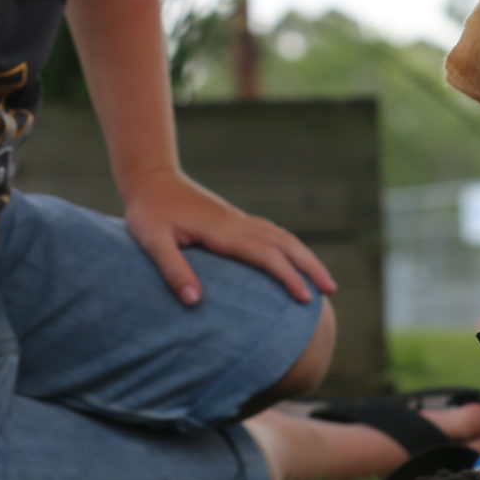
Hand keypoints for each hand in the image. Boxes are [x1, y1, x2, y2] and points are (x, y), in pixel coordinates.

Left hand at [122, 167, 336, 305]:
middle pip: (285, 244)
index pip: (264, 255)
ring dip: (306, 257)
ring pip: (283, 237)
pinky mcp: (235, 220)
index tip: (305, 297)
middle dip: (310, 267)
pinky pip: (272, 233)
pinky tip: (295, 259)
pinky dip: (291, 247)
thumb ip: (173, 270)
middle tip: (331, 291)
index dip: (287, 276)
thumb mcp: (151, 241)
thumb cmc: (148, 212)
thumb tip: (195, 301)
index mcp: (222, 231)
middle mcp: (237, 224)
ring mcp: (239, 220)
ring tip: (324, 280)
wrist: (151, 178)